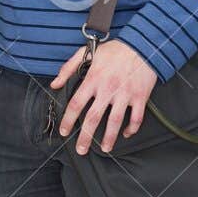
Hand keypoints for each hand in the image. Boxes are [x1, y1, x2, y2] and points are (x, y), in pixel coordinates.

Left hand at [51, 37, 158, 154]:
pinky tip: (125, 134)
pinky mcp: (140, 97)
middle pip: (93, 118)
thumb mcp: (86, 52)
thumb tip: (54, 84)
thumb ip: (68, 68)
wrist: (143, 46)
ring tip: (105, 149)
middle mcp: (107, 90)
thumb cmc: (114, 50)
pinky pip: (136, 118)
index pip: (76, 104)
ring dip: (110, 138)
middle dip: (86, 137)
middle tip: (81, 150)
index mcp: (93, 80)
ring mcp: (125, 95)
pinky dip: (131, 128)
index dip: (68, 120)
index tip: (65, 131)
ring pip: (115, 122)